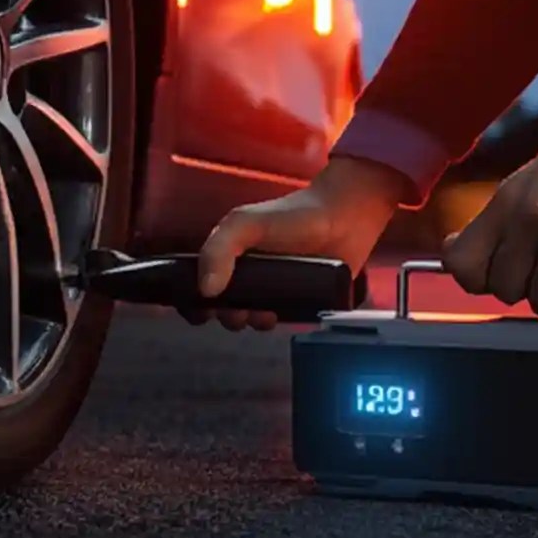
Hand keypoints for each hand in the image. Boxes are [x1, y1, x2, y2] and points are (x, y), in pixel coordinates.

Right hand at [187, 157, 408, 330]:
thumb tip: (206, 291)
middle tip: (237, 312)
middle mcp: (248, 271)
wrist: (344, 217)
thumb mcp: (246, 223)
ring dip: (248, 321)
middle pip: (222, 305)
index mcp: (230, 253)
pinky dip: (272, 323)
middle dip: (225, 315)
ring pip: (249, 315)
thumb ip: (220, 249)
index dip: (193, 300)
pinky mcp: (296, 299)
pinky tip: (278, 317)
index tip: (199, 311)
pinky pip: (278, 319)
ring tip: (262, 314)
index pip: (199, 282)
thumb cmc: (292, 214)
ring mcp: (272, 287)